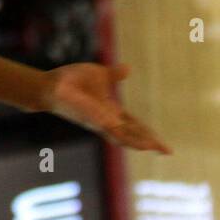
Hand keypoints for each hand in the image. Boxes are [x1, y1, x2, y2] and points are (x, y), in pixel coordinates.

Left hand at [43, 63, 171, 154]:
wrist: (51, 85)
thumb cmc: (72, 80)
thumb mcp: (99, 75)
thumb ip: (114, 75)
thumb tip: (128, 68)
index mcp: (111, 111)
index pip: (134, 124)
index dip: (148, 132)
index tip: (163, 144)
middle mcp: (108, 121)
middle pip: (134, 134)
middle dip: (150, 142)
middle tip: (167, 151)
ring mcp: (102, 123)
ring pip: (126, 138)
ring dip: (142, 142)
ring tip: (159, 148)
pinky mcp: (96, 122)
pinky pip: (116, 133)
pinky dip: (129, 139)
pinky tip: (140, 143)